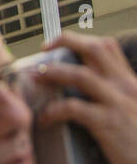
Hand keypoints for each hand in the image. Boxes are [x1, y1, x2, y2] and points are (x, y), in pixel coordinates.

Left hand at [35, 31, 136, 163]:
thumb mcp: (132, 110)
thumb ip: (115, 97)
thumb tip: (80, 90)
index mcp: (131, 83)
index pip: (108, 47)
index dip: (81, 40)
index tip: (59, 45)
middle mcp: (127, 87)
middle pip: (95, 49)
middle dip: (65, 41)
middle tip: (44, 50)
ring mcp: (118, 104)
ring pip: (80, 75)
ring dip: (53, 72)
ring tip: (36, 76)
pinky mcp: (109, 124)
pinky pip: (73, 108)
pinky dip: (54, 110)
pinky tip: (45, 118)